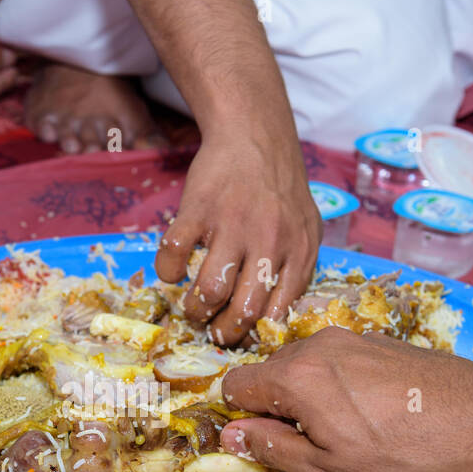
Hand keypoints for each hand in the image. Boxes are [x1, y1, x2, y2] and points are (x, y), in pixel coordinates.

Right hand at [155, 131, 320, 345]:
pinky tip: (172, 272)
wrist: (255, 135)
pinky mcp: (199, 210)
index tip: (238, 336)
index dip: (253, 333)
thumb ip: (296, 269)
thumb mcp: (306, 228)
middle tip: (212, 329)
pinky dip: (166, 273)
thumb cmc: (280, 189)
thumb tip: (273, 318)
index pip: (277, 312)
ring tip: (192, 305)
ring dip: (195, 308)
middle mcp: (269, 242)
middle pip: (243, 309)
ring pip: (209, 290)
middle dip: (223, 332)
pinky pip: (174, 255)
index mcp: (298, 252)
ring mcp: (233, 225)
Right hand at [218, 327, 472, 471]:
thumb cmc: (405, 455)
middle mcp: (317, 346)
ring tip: (348, 434)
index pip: (235, 384)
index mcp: (296, 376)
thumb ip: (273, 448)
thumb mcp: (329, 470)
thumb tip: (232, 434)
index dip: (241, 417)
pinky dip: (339, 387)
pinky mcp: (378, 341)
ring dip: (309, 399)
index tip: (267, 442)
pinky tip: (373, 416)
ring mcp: (350, 338)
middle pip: (270, 374)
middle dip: (277, 408)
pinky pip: (337, 362)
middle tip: (312, 447)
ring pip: (304, 368)